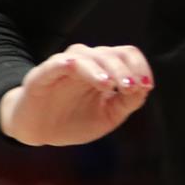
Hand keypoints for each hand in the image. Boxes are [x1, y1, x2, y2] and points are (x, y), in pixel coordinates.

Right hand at [0, 44, 153, 146]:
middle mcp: (85, 64)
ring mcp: (63, 67)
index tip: (145, 86)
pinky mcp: (42, 75)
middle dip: (124, 70)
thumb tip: (144, 87)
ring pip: (85, 55)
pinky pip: (56, 63)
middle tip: (130, 89)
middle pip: (109, 53)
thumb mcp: (108, 116)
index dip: (139, 66)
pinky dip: (66, 63)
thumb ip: (127, 102)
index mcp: (103, 70)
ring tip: (110, 85)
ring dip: (100, 68)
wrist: (38, 131)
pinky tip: (75, 68)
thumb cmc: (72, 120)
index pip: (125, 54)